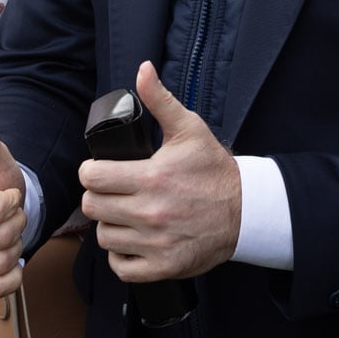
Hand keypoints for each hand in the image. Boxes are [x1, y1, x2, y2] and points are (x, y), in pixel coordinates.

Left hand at [79, 61, 240, 282]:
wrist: (246, 212)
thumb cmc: (214, 170)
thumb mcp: (189, 129)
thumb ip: (160, 100)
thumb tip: (142, 70)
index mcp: (151, 177)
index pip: (92, 177)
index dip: (92, 171)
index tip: (101, 171)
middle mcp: (150, 212)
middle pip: (92, 207)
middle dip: (98, 196)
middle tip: (111, 192)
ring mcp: (155, 243)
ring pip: (103, 237)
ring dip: (109, 226)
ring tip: (123, 215)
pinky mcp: (162, 267)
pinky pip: (120, 267)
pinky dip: (121, 256)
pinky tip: (132, 241)